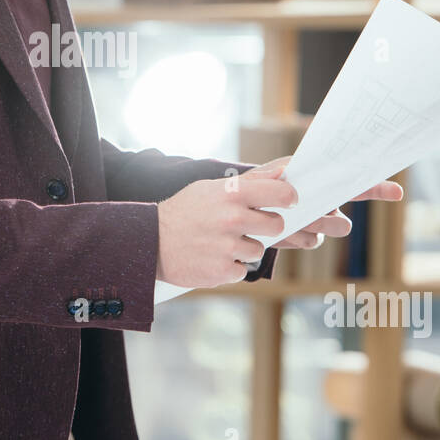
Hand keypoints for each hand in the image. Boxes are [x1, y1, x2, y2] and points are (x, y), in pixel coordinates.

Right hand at [155, 168, 297, 286]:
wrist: (150, 241)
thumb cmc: (185, 211)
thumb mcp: (212, 187)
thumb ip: (252, 181)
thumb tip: (286, 169)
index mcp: (232, 194)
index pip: (281, 192)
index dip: (289, 198)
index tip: (288, 201)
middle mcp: (232, 219)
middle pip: (277, 225)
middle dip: (265, 227)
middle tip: (244, 226)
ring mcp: (227, 247)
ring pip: (258, 250)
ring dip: (243, 248)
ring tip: (218, 242)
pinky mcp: (222, 270)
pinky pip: (242, 270)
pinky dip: (230, 266)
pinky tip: (211, 256)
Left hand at [250, 157, 403, 249]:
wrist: (242, 209)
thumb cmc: (261, 185)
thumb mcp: (270, 174)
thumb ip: (285, 172)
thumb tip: (294, 173)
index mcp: (324, 184)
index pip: (356, 186)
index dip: (377, 187)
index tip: (397, 192)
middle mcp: (326, 206)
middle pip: (343, 220)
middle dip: (330, 217)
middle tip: (316, 211)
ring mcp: (317, 224)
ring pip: (328, 231)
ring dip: (314, 224)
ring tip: (294, 218)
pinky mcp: (303, 239)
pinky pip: (309, 241)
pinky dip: (295, 235)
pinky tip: (281, 229)